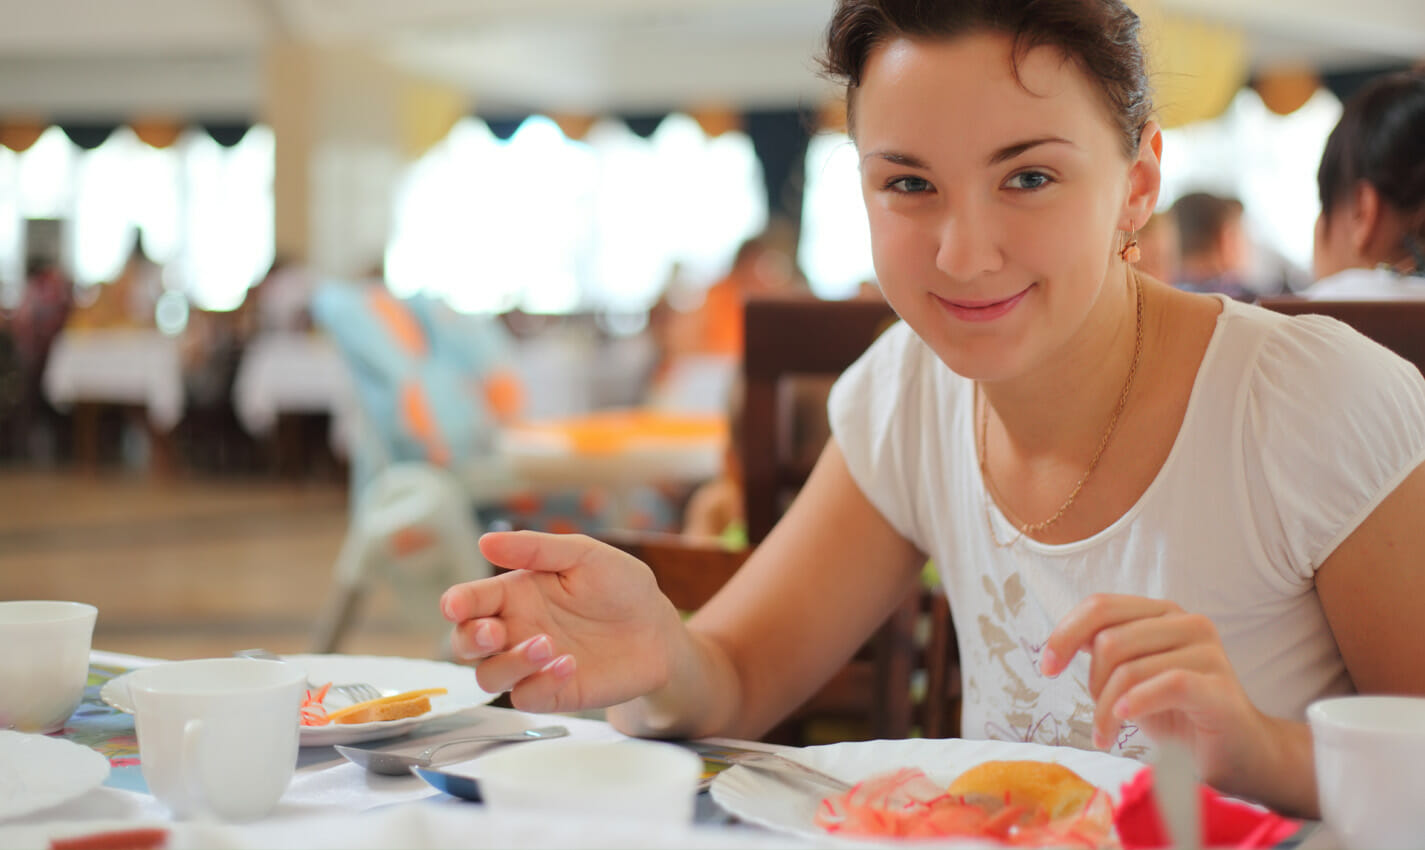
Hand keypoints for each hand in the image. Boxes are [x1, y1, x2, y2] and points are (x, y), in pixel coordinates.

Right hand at [441, 531, 682, 713]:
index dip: (456, 603)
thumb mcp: (584, 555)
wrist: (658, 629)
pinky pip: (526, 698)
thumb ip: (537, 549)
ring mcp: (532, 665)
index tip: (455, 605)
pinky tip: (569, 665)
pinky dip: (540, 684)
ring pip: (489, 676)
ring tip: (548, 645)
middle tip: (495, 632)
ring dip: (510, 663)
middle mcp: (515, 630)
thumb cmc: (620, 586)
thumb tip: (486, 541)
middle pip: (466, 644)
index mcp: (515, 593)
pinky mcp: (554, 693)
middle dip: (470, 639)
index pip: (471, 600)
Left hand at [1041, 594, 1274, 792]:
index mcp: (1161, 613)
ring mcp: (1208, 653)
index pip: (1101, 606)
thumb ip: (1105, 650)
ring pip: (1131, 668)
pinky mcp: (1220, 688)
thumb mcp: (1132, 677)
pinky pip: (1168, 684)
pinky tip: (1123, 721)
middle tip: (1098, 719)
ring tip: (1106, 735)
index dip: (1065, 633)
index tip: (1046, 668)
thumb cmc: (1178, 714)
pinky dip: (1137, 703)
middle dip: (1092, 684)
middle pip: (1110, 640)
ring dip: (1107, 710)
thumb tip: (1062, 640)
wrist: (1238, 754)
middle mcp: (1187, 623)